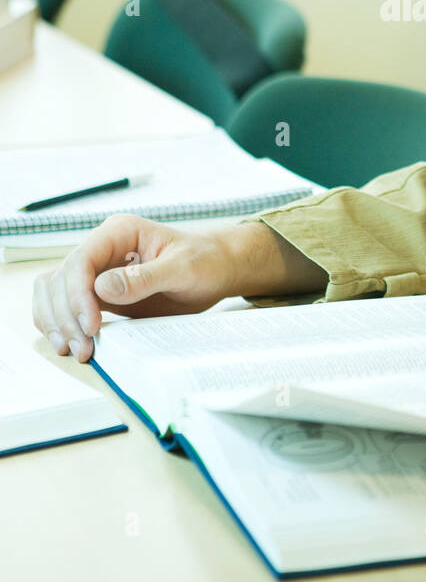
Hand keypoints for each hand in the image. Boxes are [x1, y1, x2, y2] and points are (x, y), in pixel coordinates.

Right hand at [32, 213, 260, 362]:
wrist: (216, 269)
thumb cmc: (205, 260)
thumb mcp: (183, 268)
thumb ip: (146, 277)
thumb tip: (103, 287)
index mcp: (119, 232)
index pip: (81, 260)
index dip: (77, 294)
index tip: (91, 324)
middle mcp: (102, 248)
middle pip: (61, 279)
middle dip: (66, 315)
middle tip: (84, 347)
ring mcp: (97, 270)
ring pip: (53, 292)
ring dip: (57, 322)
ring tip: (74, 350)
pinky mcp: (98, 293)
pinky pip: (63, 304)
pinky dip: (59, 323)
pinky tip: (69, 342)